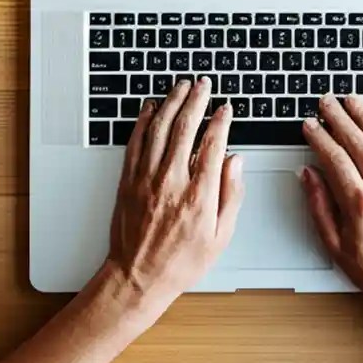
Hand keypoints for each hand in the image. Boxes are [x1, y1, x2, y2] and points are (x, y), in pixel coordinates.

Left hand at [103, 78, 244, 318]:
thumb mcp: (220, 237)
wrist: (137, 277)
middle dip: (196, 100)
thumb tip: (235, 162)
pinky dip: (142, 120)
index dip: (220, 121)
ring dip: (170, 102)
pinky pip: (135, 142)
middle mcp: (171, 182)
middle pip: (184, 127)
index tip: (225, 109)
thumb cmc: (180, 263)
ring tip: (180, 87)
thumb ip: (231, 195)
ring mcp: (146, 179)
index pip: (212, 144)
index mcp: (199, 196)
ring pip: (158, 128)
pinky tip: (149, 107)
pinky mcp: (128, 181)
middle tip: (203, 85)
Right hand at [299, 93, 362, 319]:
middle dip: (338, 118)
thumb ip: (319, 207)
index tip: (309, 125)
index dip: (319, 137)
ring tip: (351, 100)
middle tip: (325, 102)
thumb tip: (308, 175)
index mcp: (360, 206)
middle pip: (358, 142)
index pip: (335, 158)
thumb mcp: (335, 247)